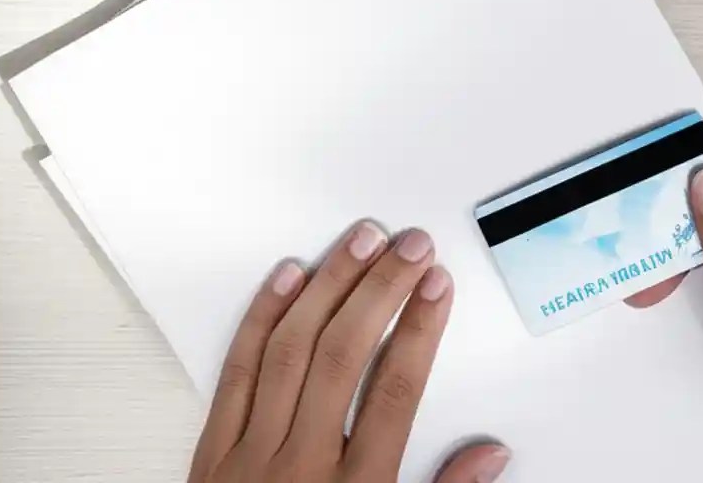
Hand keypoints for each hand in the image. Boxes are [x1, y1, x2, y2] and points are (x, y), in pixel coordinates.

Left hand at [188, 223, 510, 482]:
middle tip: (409, 244)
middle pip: (344, 355)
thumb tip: (490, 455)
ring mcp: (250, 455)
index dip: (421, 329)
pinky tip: (287, 278)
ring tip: (359, 242)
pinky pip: (236, 372)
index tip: (438, 284)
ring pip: (290, 350)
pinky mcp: (211, 452)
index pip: (395, 392)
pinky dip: (261, 318)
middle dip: (382, 290)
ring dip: (328, 287)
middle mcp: (300, 466)